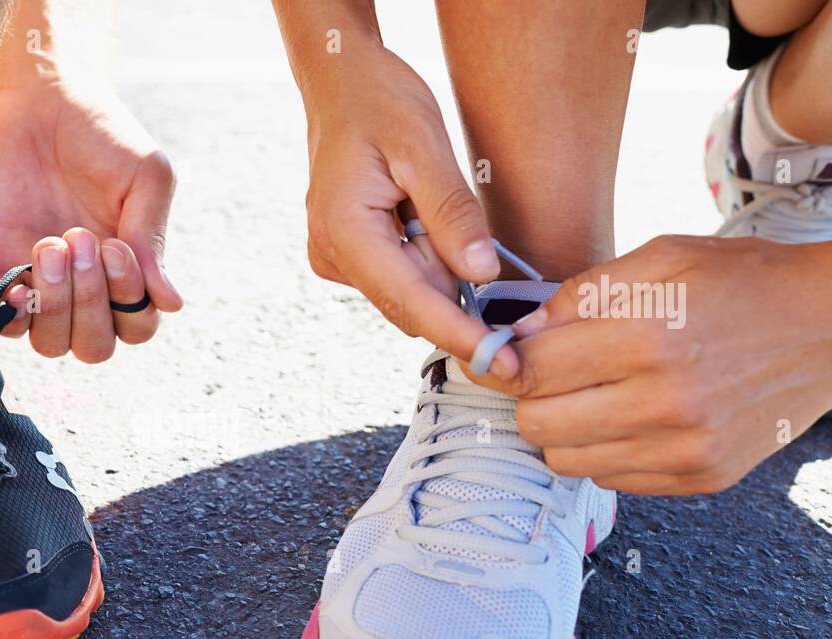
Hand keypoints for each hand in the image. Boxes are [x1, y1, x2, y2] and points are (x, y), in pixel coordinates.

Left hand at [0, 72, 182, 362]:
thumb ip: (152, 240)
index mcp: (130, 272)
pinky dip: (12, 313)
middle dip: (92, 303)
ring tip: (51, 243)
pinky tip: (20, 278)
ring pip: (52, 344)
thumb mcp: (145, 179)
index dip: (129, 302)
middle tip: (82, 239)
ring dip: (56, 304)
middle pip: (96, 348)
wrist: (40, 97)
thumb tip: (172, 303)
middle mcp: (88, 289)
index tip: (117, 246)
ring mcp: (43, 284)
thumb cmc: (103, 133)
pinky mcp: (1, 269)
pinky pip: (5, 325)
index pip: (138, 326)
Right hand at [279, 23, 514, 373]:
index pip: (410, 301)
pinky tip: (417, 214)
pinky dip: (423, 258)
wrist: (340, 82)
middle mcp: (331, 255)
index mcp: (344, 231)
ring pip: (407, 290)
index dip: (458, 334)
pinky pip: (397, 274)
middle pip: (409, 303)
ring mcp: (334, 258)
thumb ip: (453, 215)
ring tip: (425, 201)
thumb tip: (482, 275)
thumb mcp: (425, 147)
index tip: (500, 363)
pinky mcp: (345, 255)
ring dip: (436, 265)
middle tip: (468, 230)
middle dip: (453, 289)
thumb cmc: (379, 102)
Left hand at [478, 235, 831, 494]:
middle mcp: (665, 403)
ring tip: (593, 395)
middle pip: (537, 425)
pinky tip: (629, 418)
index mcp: (649, 338)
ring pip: (566, 460)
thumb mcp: (661, 259)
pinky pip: (611, 479)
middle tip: (551, 376)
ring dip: (564, 430)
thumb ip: (580, 295)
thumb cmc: (742, 283)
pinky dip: (605, 451)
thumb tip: (517, 335)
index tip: (502, 356)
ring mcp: (684, 448)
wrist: (831, 327)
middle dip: (531, 398)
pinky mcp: (700, 477)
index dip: (505, 362)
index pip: (533, 371)